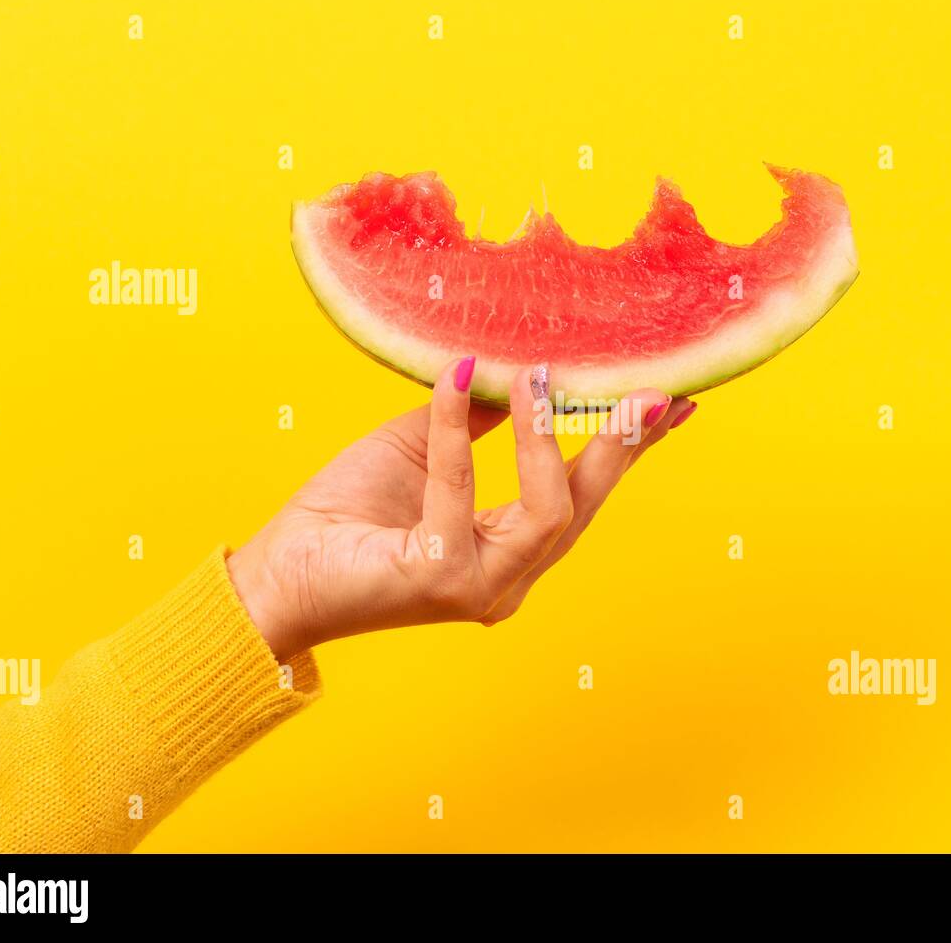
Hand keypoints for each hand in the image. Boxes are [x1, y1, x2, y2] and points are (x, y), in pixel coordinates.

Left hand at [227, 358, 696, 660]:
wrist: (277, 574)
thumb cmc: (348, 514)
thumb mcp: (424, 449)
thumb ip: (477, 419)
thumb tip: (523, 364)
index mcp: (512, 549)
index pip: (584, 492)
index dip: (630, 446)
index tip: (674, 398)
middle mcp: (509, 577)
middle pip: (585, 505)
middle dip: (620, 445)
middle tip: (647, 391)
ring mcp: (479, 586)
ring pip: (548, 511)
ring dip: (547, 438)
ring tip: (541, 375)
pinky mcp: (438, 580)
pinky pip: (462, 496)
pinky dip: (459, 432)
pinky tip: (459, 378)